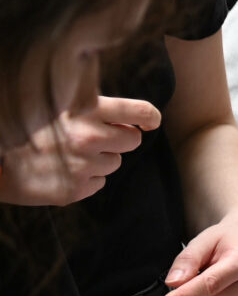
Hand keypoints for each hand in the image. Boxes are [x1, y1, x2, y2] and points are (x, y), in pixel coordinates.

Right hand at [0, 97, 159, 205]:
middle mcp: (90, 137)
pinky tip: (63, 170)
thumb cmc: (28, 127)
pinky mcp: (75, 190)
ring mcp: (83, 165)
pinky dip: (87, 179)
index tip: (150, 122)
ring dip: (100, 159)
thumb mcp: (59, 105)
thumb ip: (93, 107)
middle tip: (96, 138)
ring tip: (69, 154)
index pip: (140, 112)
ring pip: (115, 162)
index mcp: (87, 110)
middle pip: (133, 140)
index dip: (150, 118)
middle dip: (120, 139)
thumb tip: (129, 115)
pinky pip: (99, 183)